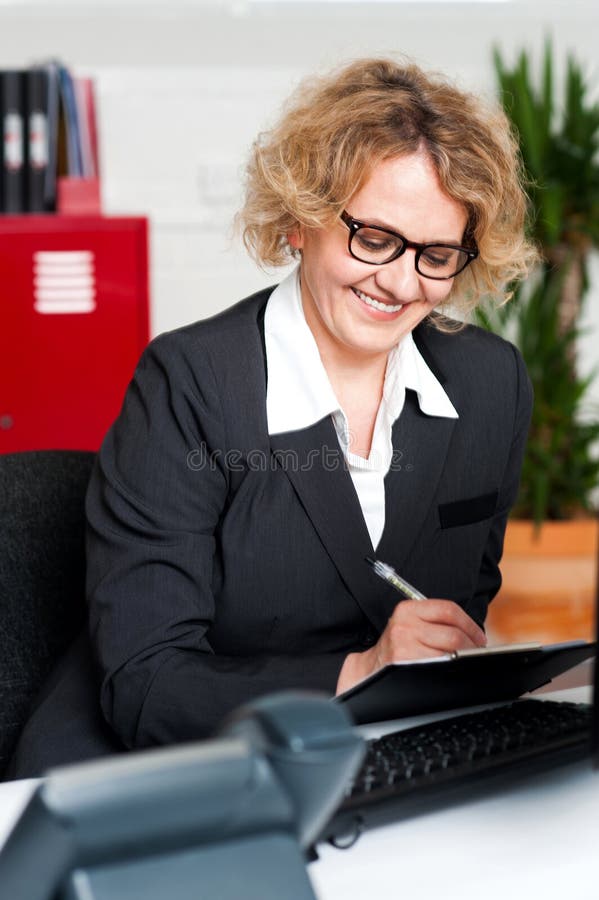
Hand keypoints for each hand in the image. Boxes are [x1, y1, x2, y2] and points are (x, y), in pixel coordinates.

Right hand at [336, 599, 486, 694]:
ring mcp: (403, 645)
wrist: (372, 667)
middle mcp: (404, 625)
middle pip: (453, 634)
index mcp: (408, 609)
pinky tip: (452, 670)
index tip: (478, 637)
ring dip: (464, 659)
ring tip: (465, 661)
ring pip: (450, 652)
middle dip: (471, 646)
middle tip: (476, 653)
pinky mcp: (403, 663)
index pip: (448, 610)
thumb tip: (474, 635)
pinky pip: (439, 666)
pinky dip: (451, 670)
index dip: (470, 625)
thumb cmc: (399, 646)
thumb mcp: (411, 624)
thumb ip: (437, 622)